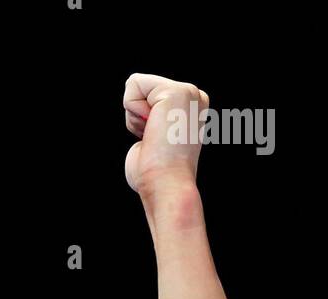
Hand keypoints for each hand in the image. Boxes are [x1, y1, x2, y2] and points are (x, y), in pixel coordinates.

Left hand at [123, 73, 209, 197]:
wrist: (166, 185)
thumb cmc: (157, 175)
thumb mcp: (155, 142)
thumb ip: (151, 127)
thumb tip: (145, 133)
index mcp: (191, 109)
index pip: (149, 95)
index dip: (142, 121)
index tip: (158, 142)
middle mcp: (194, 97)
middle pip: (141, 88)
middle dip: (137, 117)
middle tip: (155, 140)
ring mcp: (188, 91)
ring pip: (136, 86)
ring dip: (135, 117)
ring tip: (155, 137)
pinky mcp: (175, 90)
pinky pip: (133, 84)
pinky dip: (133, 110)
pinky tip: (151, 129)